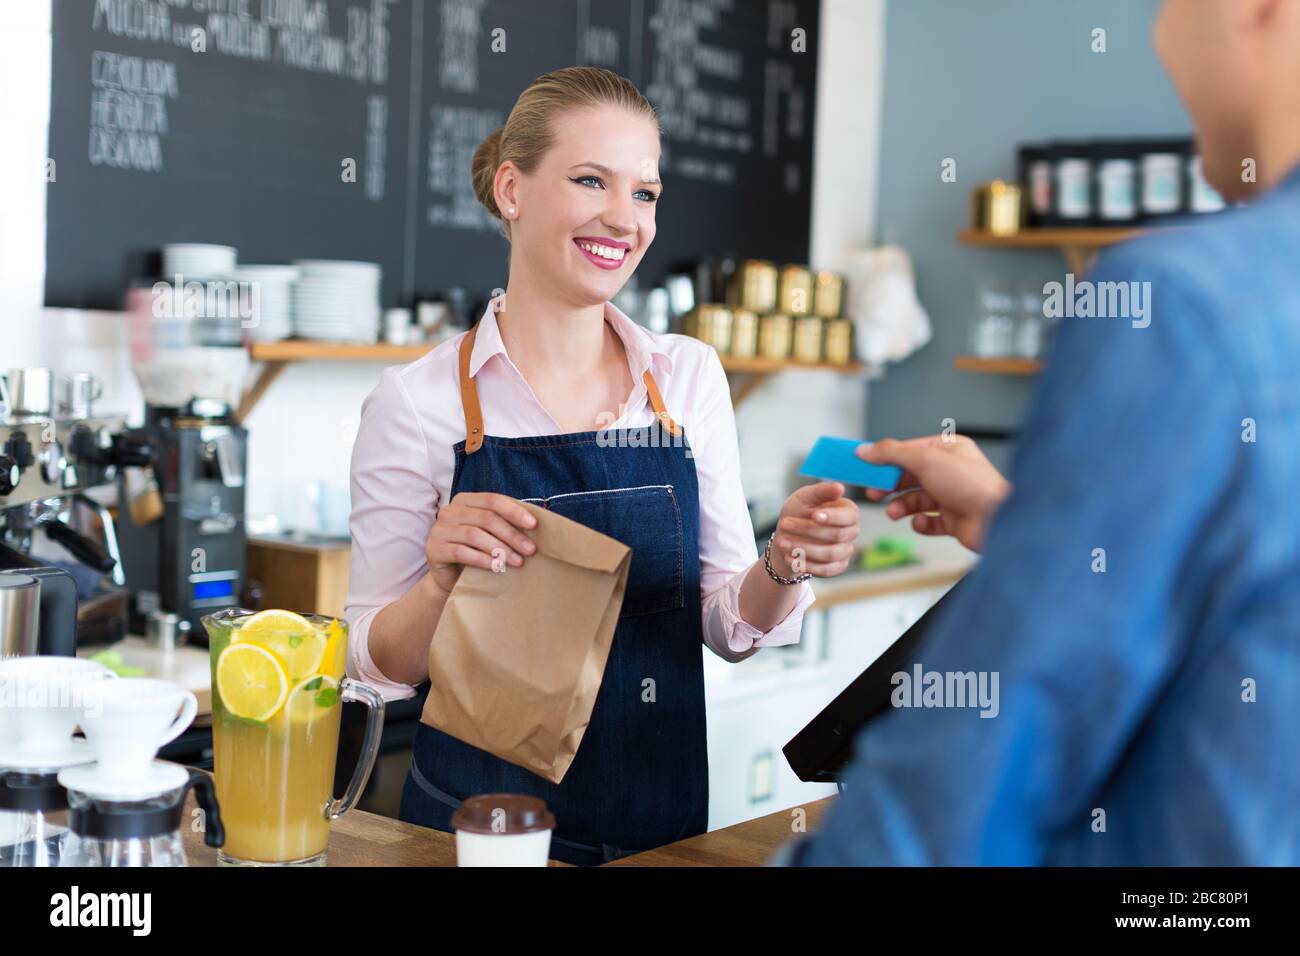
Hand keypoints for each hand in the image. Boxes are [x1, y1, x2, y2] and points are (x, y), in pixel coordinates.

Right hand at [425, 492, 537, 595]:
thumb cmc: (475, 551)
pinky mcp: (433, 549)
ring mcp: (439, 529)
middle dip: (511, 534)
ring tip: (517, 561)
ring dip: (499, 548)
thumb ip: (504, 523)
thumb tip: (534, 524)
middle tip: (530, 550)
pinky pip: (461, 552)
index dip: (514, 511)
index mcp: (465, 500)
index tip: (533, 525)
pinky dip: (481, 559)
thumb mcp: (489, 533)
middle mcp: (449, 511)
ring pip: (474, 534)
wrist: (450, 577)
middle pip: (486, 518)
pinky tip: (496, 566)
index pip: (492, 500)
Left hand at [772, 481, 860, 577]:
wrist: (788, 535)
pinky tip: (789, 558)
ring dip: (804, 549)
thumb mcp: (805, 497)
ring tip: (782, 542)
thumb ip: (821, 491)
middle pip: (837, 535)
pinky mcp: (837, 567)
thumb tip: (840, 487)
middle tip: (784, 524)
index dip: (833, 517)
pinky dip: (806, 565)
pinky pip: (826, 570)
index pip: (850, 516)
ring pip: (830, 554)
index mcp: (848, 512)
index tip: (813, 515)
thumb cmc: (799, 511)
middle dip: (809, 530)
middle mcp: (851, 532)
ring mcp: (845, 551)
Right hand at [858, 435, 1010, 551]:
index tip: (864, 466)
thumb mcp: (925, 459)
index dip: (884, 459)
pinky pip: (928, 521)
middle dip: (890, 486)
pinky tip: (920, 522)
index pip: (908, 451)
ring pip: (916, 500)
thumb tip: (866, 450)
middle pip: (909, 476)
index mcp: (948, 449)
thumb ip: (892, 453)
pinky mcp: (954, 519)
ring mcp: (952, 496)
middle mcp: (951, 471)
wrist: (996, 521)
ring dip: (901, 506)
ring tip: (894, 512)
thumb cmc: (971, 486)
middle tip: (873, 492)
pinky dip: (920, 524)